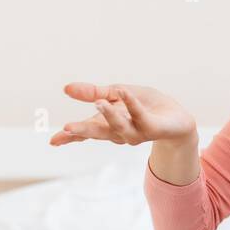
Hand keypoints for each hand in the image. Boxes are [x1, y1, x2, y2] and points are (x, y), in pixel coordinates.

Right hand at [49, 82, 196, 146]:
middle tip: (67, 128)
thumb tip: (66, 88)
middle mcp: (119, 133)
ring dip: (109, 115)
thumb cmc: (144, 106)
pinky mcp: (152, 128)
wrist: (176, 118)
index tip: (53, 141)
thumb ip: (93, 92)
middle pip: (99, 133)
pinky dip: (131, 103)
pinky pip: (140, 115)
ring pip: (120, 127)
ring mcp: (136, 133)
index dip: (70, 137)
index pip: (86, 132)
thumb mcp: (116, 93)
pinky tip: (123, 92)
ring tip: (98, 103)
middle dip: (83, 131)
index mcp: (107, 126)